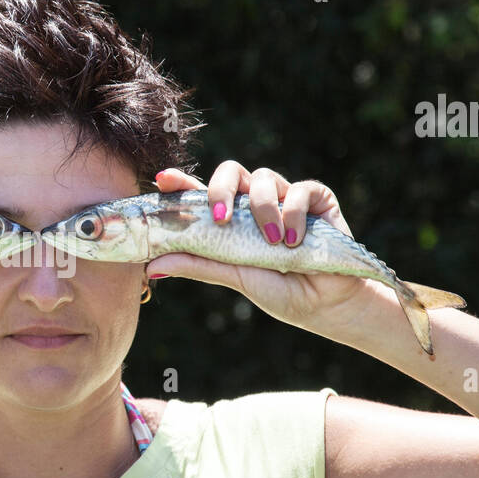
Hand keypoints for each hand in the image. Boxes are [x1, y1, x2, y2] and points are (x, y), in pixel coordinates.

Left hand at [146, 162, 381, 339]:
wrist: (326, 305)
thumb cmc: (280, 292)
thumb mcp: (235, 278)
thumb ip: (198, 265)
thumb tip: (152, 266)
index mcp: (233, 219)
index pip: (203, 194)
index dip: (182, 182)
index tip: (162, 179)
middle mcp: (256, 204)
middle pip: (230, 172)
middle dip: (220, 188)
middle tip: (220, 218)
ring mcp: (286, 198)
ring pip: (263, 178)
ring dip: (263, 210)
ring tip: (273, 244)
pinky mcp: (316, 199)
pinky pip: (300, 190)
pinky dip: (294, 214)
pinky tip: (295, 240)